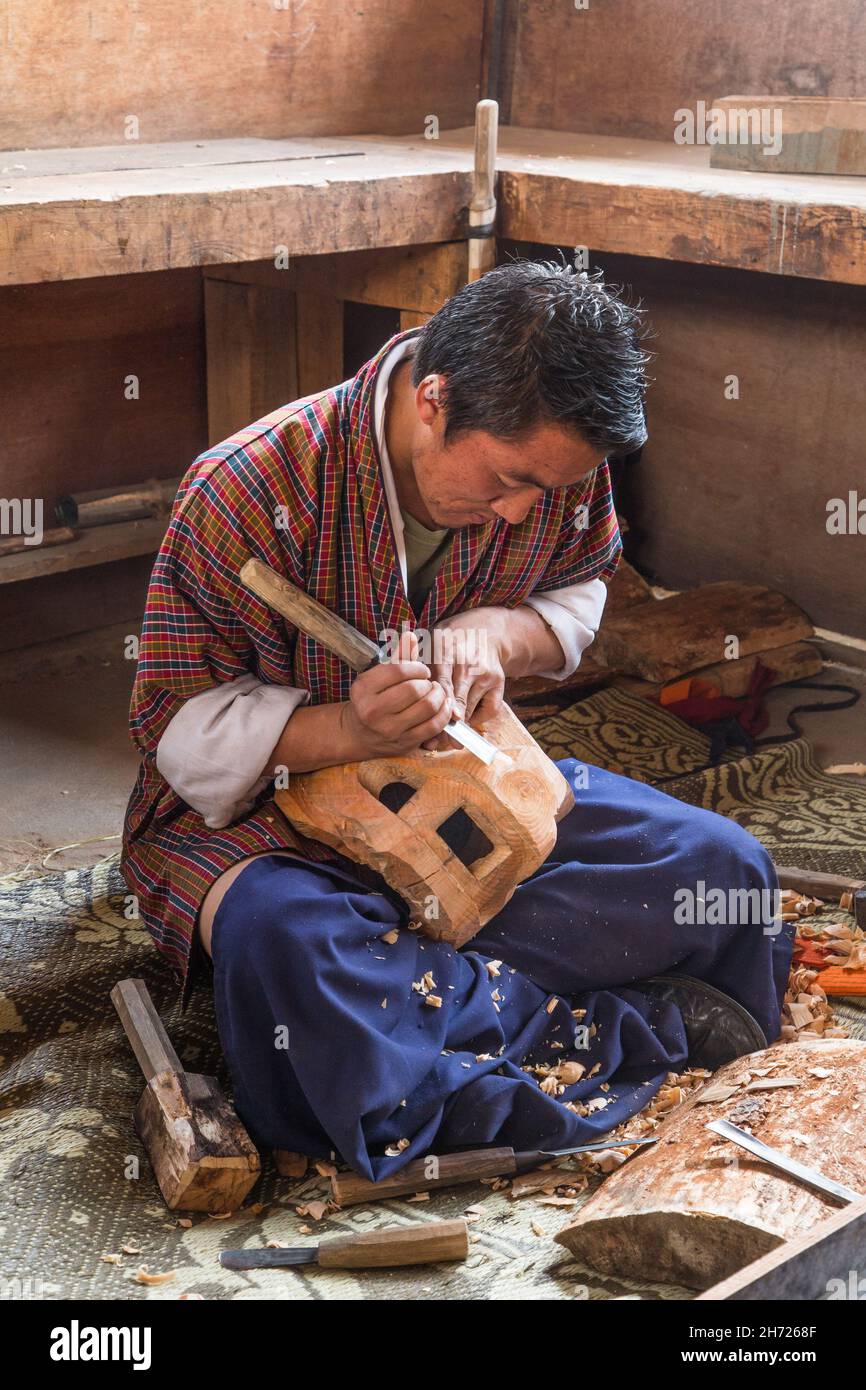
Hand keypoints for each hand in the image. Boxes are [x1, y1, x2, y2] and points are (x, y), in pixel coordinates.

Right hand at [341, 629, 453, 756]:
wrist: (359, 734)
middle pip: (415, 689)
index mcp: (363, 688)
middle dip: (428, 683)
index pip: (398, 670)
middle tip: (429, 683)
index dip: (418, 667)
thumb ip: (397, 657)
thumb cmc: (372, 700)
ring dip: (439, 696)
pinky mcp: (404, 743)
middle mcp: (372, 710)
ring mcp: (389, 729)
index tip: (423, 670)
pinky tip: (443, 706)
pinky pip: (433, 726)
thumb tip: (411, 635)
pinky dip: (444, 713)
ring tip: (436, 692)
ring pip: (427, 707)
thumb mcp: (378, 677)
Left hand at [421, 608, 507, 750]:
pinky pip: (489, 710)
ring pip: (470, 709)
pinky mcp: (499, 681)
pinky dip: (477, 720)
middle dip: (443, 724)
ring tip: (446, 740)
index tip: (425, 724)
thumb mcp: (429, 647)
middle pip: (456, 701)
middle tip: (432, 742)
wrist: (483, 631)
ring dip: (457, 726)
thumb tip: (407, 697)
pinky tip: (466, 722)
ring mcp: (486, 673)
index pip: (440, 685)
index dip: (434, 707)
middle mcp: (468, 662)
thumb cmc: (447, 644)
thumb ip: (415, 669)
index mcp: (446, 650)